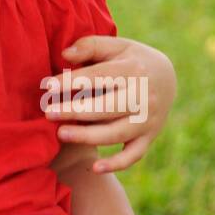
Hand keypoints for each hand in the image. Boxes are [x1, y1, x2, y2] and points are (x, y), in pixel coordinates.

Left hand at [43, 35, 175, 172]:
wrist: (167, 77)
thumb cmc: (130, 59)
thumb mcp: (116, 46)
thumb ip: (90, 46)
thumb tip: (65, 54)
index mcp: (133, 70)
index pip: (99, 76)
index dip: (72, 82)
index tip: (47, 87)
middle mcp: (143, 96)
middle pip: (107, 107)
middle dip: (76, 111)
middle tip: (48, 113)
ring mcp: (148, 119)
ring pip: (117, 133)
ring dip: (89, 136)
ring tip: (61, 134)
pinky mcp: (149, 137)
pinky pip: (134, 155)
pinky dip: (117, 164)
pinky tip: (95, 168)